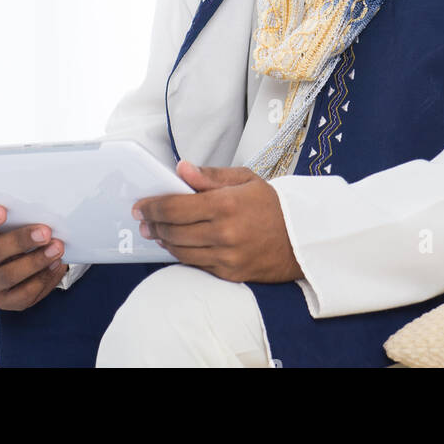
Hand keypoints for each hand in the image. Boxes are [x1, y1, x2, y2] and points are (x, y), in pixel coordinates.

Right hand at [0, 205, 67, 310]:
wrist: (24, 255)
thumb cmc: (16, 230)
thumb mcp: (14, 218)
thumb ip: (19, 212)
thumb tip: (42, 205)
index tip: (2, 211)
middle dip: (21, 241)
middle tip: (45, 232)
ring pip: (8, 275)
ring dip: (36, 261)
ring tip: (57, 248)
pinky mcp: (3, 299)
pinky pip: (22, 294)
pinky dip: (42, 279)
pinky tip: (55, 264)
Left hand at [131, 160, 303, 283]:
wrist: (302, 238)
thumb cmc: (273, 205)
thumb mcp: (245, 180)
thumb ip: (210, 176)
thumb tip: (181, 169)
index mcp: (226, 204)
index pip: (175, 207)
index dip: (152, 207)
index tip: (140, 206)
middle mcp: (224, 233)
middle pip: (173, 230)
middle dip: (153, 224)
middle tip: (144, 219)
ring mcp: (226, 257)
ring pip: (180, 251)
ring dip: (163, 241)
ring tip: (156, 232)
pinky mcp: (230, 274)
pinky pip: (196, 265)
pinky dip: (181, 254)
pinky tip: (176, 245)